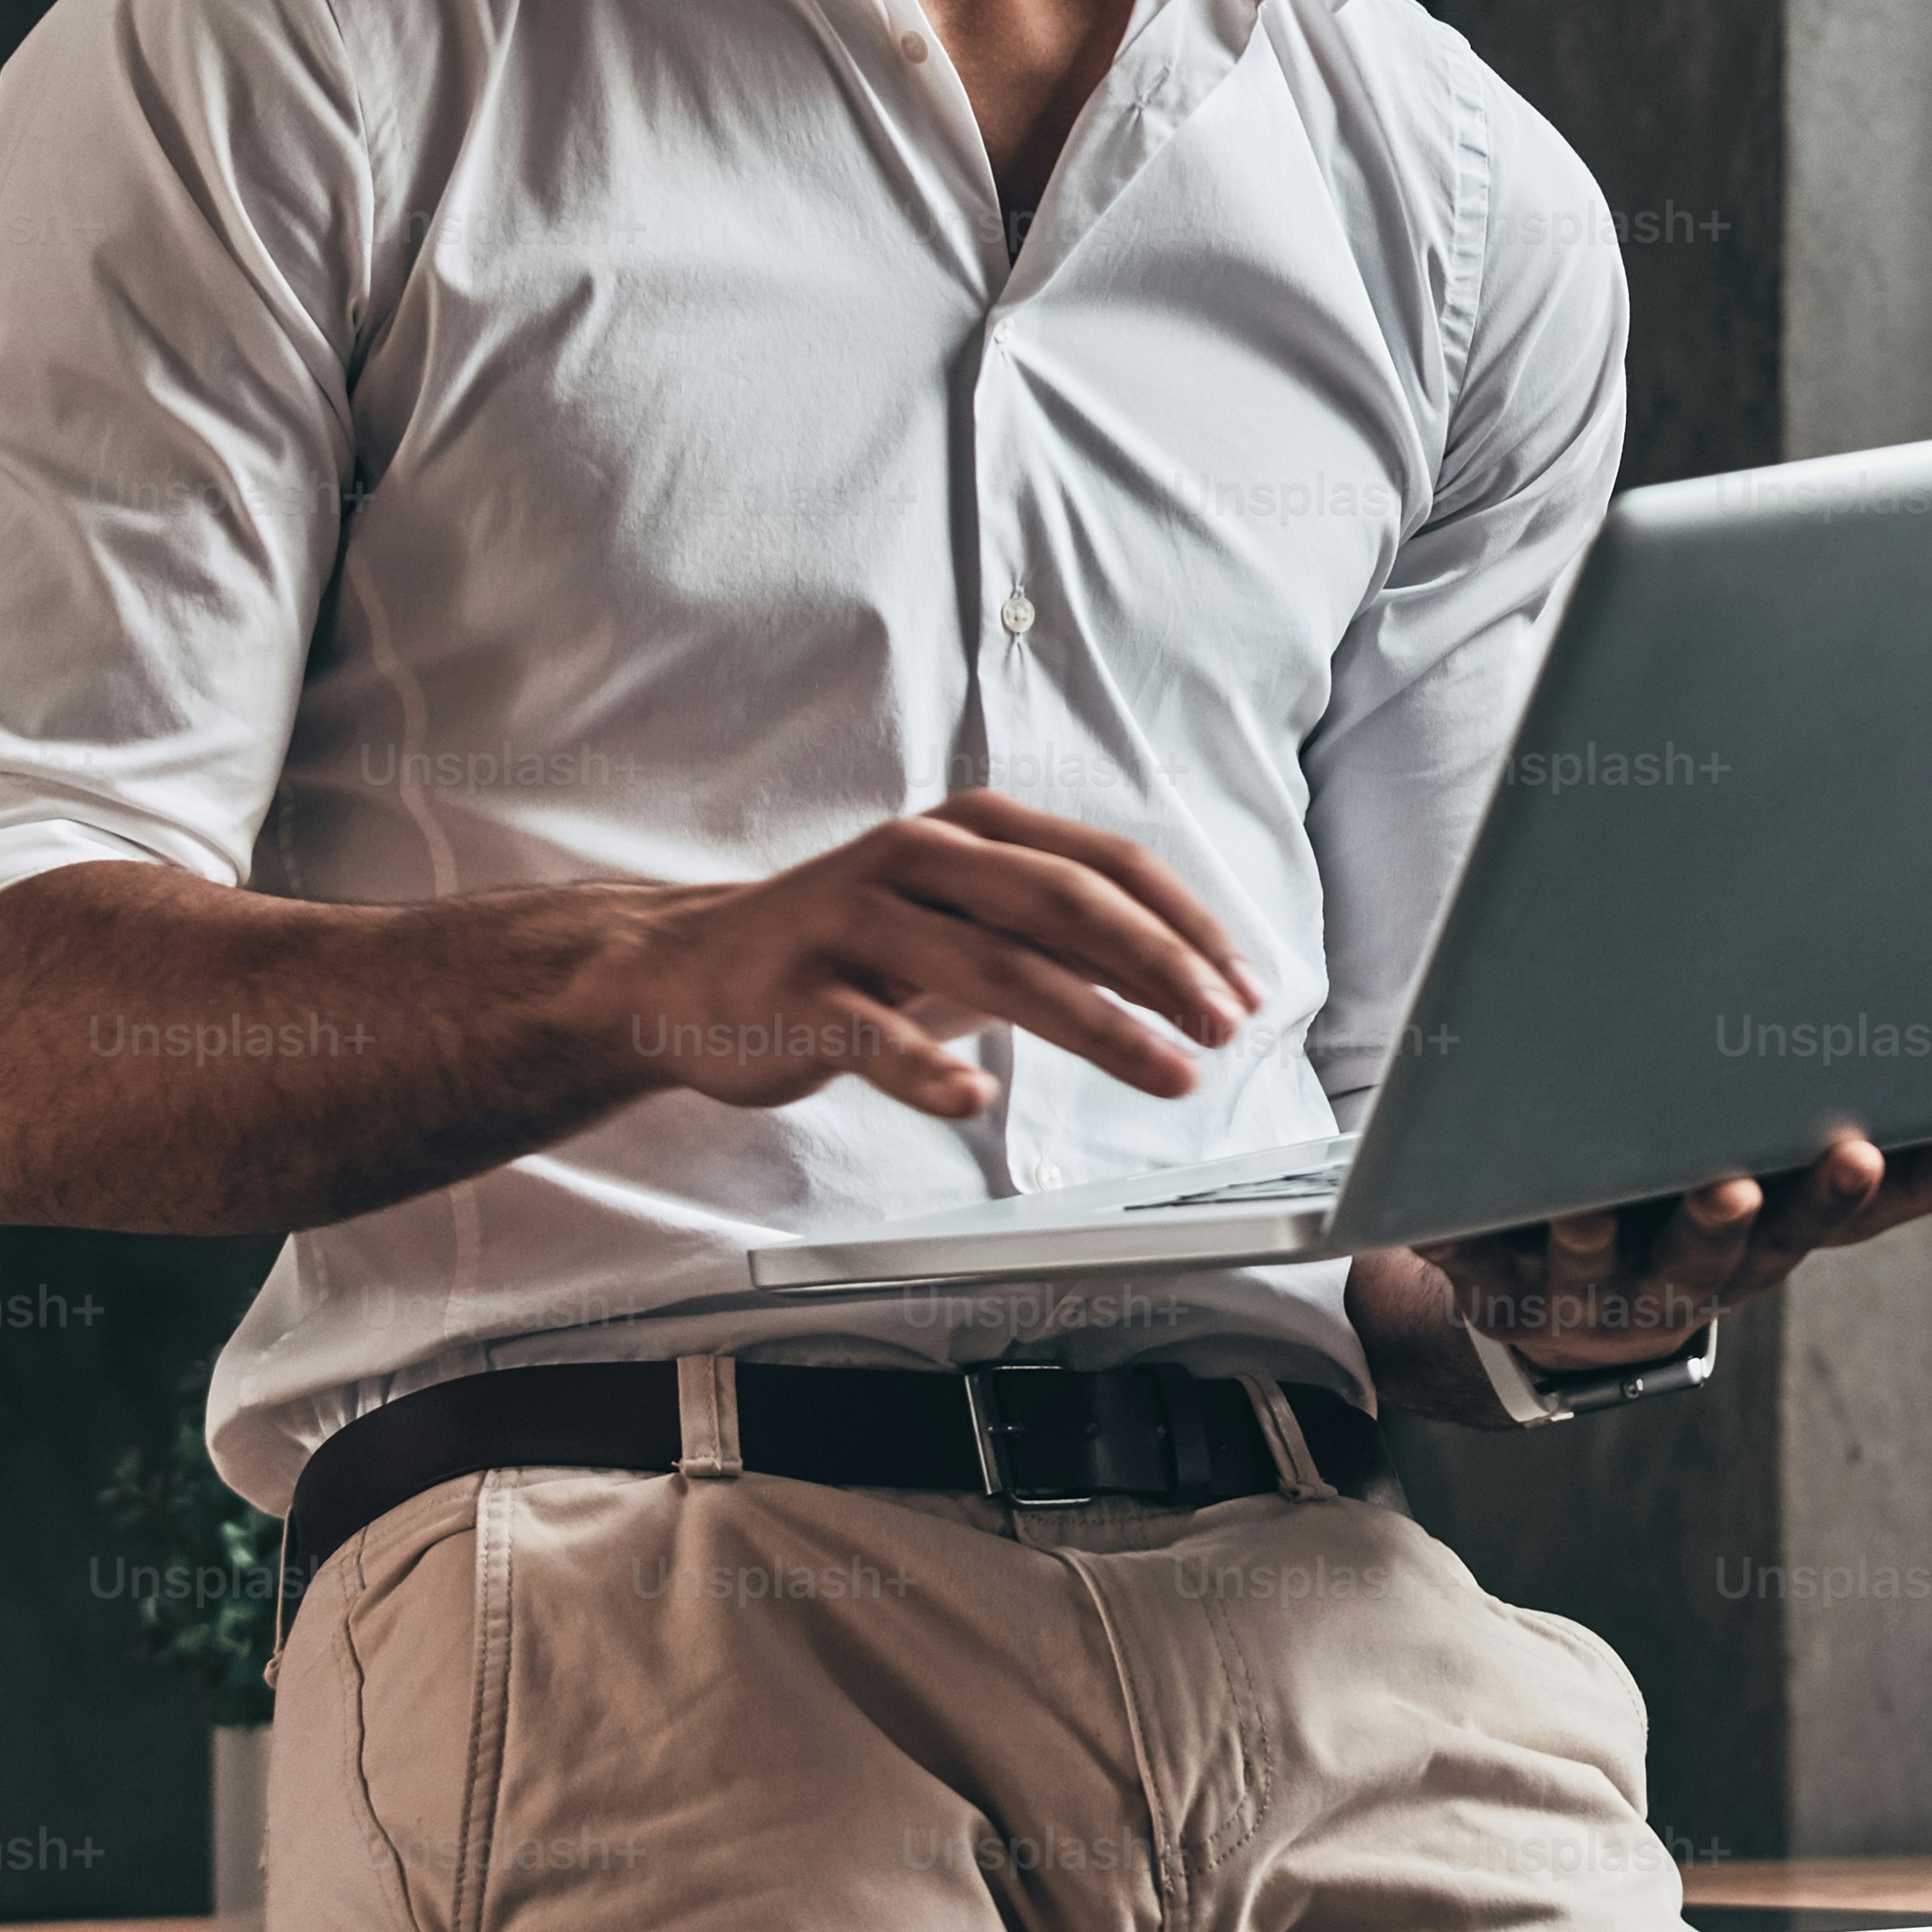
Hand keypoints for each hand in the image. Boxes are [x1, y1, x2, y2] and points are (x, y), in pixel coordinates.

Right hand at [581, 789, 1257, 1123]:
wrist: (686, 973)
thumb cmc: (852, 949)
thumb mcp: (965, 924)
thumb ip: (1058, 939)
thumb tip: (1187, 977)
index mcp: (972, 830)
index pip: (1105, 865)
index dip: (1185, 926)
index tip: (1245, 987)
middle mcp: (917, 858)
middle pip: (1062, 903)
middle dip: (1158, 967)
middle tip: (1222, 1029)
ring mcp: (851, 921)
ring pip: (990, 965)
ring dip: (1093, 1025)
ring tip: (1162, 1073)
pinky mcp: (792, 993)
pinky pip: (868, 1034)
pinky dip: (924, 1069)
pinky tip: (974, 1101)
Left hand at [1419, 1123, 1931, 1371]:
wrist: (1545, 1315)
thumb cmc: (1690, 1234)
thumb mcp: (1791, 1211)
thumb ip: (1893, 1185)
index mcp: (1748, 1258)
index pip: (1806, 1229)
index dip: (1833, 1199)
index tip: (1861, 1152)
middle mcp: (1668, 1287)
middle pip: (1700, 1263)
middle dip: (1718, 1227)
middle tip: (1737, 1185)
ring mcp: (1575, 1292)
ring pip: (1586, 1269)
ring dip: (1589, 1238)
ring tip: (1583, 1202)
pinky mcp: (1489, 1282)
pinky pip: (1464, 1258)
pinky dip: (1451, 1235)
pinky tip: (1436, 1212)